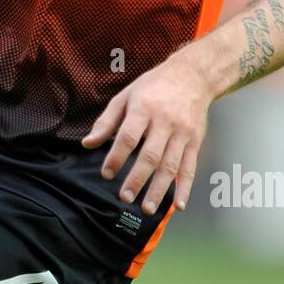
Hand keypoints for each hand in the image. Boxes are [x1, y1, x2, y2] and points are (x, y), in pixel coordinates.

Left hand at [81, 53, 211, 213]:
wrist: (193, 75)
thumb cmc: (154, 86)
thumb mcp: (126, 96)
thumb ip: (107, 121)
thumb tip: (88, 144)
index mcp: (144, 108)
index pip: (129, 137)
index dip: (117, 157)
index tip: (106, 174)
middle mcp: (165, 121)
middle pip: (150, 155)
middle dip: (137, 179)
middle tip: (124, 197)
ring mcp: (182, 133)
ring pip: (170, 165)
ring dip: (159, 189)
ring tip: (147, 208)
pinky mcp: (195, 141)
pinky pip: (189, 167)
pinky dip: (185, 187)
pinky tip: (178, 205)